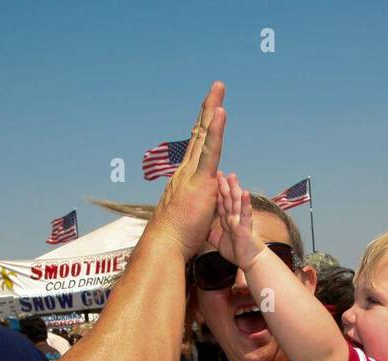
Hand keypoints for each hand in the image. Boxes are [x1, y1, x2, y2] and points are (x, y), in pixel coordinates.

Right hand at [147, 82, 227, 260]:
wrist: (166, 245)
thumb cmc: (179, 237)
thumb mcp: (196, 216)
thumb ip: (204, 204)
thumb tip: (211, 204)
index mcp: (186, 178)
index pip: (198, 148)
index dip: (205, 128)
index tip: (210, 112)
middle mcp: (186, 170)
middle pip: (200, 133)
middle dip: (209, 109)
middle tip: (216, 88)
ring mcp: (192, 173)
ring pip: (204, 135)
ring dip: (212, 109)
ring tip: (218, 88)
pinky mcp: (200, 180)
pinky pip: (210, 150)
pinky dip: (215, 130)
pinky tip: (220, 112)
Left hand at [209, 172, 265, 271]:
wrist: (251, 262)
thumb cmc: (237, 252)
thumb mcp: (219, 242)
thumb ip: (211, 234)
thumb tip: (201, 229)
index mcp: (226, 220)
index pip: (219, 203)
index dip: (214, 192)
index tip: (209, 179)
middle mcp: (233, 217)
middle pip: (227, 198)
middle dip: (223, 185)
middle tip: (218, 171)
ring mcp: (240, 221)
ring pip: (236, 202)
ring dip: (234, 189)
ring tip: (232, 176)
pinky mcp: (246, 227)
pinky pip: (245, 214)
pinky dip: (245, 203)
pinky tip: (245, 193)